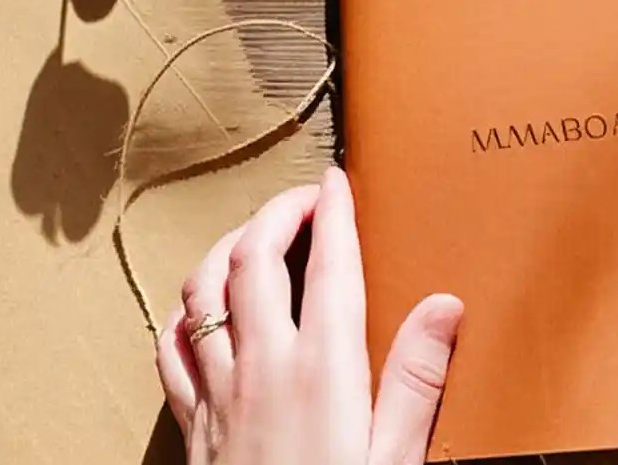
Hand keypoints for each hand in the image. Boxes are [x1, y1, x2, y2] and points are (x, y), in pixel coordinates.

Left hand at [154, 167, 463, 464]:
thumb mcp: (397, 455)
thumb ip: (417, 378)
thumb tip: (445, 305)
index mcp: (325, 368)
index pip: (329, 265)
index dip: (333, 212)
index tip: (337, 180)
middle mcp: (265, 367)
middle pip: (255, 259)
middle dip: (277, 211)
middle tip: (303, 195)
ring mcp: (220, 392)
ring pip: (204, 290)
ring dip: (227, 247)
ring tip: (253, 232)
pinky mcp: (194, 421)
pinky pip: (171, 347)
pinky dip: (184, 310)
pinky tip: (200, 306)